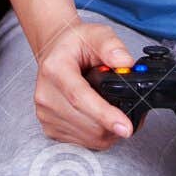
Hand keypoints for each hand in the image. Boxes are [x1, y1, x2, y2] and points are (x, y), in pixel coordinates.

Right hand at [32, 22, 135, 149]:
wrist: (55, 52)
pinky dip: (98, 135)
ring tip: (114, 112)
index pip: (80, 98)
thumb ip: (112, 46)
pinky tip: (100, 118)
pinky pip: (83, 142)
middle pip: (88, 123)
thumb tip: (125, 63)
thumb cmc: (75, 44)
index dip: (105, 115)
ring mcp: (45, 113)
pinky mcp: (49, 128)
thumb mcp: (96, 33)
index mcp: (55, 69)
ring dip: (108, 131)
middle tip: (130, 111)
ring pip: (89, 137)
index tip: (125, 127)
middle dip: (114, 122)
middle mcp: (45, 94)